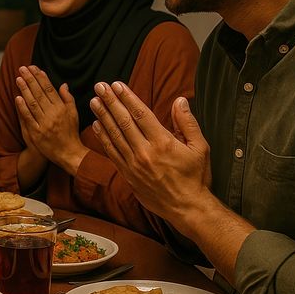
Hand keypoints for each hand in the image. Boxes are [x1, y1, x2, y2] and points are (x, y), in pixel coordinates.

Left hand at [15, 66, 88, 173]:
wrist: (69, 153)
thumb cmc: (71, 132)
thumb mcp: (74, 114)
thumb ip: (68, 98)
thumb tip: (63, 84)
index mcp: (62, 108)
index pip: (50, 89)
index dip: (41, 77)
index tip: (34, 68)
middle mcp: (53, 114)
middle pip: (40, 93)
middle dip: (31, 79)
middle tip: (23, 68)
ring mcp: (44, 123)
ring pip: (33, 103)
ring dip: (25, 90)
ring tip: (19, 78)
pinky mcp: (37, 133)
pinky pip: (28, 118)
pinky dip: (23, 107)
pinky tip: (17, 97)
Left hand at [89, 81, 211, 221]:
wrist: (187, 208)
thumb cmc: (196, 177)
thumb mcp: (200, 148)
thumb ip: (187, 123)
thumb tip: (179, 100)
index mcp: (163, 143)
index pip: (141, 114)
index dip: (127, 98)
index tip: (117, 85)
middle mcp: (145, 152)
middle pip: (123, 122)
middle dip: (110, 102)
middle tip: (99, 87)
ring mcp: (134, 164)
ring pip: (114, 136)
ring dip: (102, 116)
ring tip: (94, 101)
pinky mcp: (128, 175)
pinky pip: (112, 153)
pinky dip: (103, 138)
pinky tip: (96, 125)